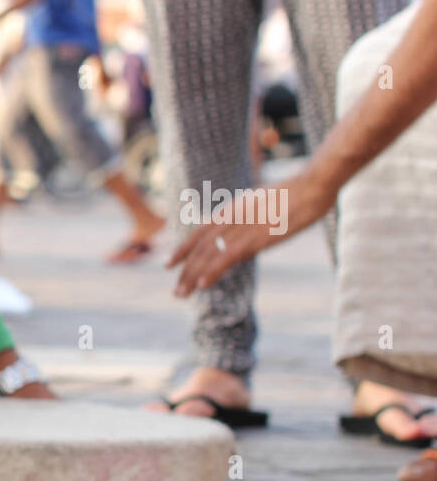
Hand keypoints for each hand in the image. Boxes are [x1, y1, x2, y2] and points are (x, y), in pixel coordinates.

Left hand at [168, 173, 336, 295]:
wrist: (311, 186)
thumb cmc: (293, 195)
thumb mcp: (262, 206)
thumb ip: (247, 223)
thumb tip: (243, 246)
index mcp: (231, 210)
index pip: (199, 232)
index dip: (182, 249)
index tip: (169, 264)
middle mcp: (230, 218)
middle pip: (200, 248)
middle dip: (185, 270)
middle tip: (176, 291)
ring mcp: (242, 228)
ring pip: (210, 254)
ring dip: (193, 276)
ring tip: (181, 294)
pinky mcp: (257, 237)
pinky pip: (229, 256)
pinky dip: (213, 271)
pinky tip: (203, 285)